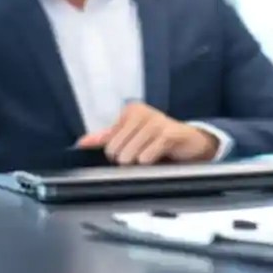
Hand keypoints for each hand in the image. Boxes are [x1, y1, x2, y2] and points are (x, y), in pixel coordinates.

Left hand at [75, 102, 218, 164]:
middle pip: (116, 150)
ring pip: (130, 155)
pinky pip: (146, 156)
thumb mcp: (132, 135)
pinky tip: (160, 156)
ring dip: (140, 162)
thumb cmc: (159, 138)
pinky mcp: (169, 134)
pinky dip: (151, 161)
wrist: (190, 141)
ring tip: (151, 154)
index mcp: (131, 111)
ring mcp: (156, 122)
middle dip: (128, 159)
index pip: (108, 143)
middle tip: (143, 153)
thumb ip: (106, 138)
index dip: (117, 153)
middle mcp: (142, 112)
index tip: (133, 148)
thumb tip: (82, 143)